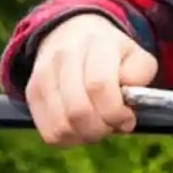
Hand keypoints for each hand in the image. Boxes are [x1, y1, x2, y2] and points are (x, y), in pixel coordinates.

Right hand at [25, 13, 158, 145]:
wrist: (73, 33)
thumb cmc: (112, 54)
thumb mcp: (137, 55)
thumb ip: (140, 74)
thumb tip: (128, 98)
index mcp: (97, 45)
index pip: (99, 86)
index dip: (115, 112)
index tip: (127, 118)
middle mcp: (65, 56)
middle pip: (78, 111)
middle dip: (102, 128)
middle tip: (112, 124)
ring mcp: (43, 74)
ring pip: (61, 126)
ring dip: (85, 136)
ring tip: (97, 126)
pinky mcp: (32, 92)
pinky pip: (48, 132)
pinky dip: (69, 139)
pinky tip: (81, 129)